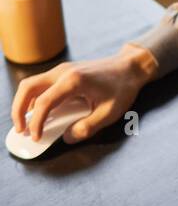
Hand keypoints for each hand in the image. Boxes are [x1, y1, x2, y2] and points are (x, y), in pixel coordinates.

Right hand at [10, 43, 157, 142]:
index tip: (36, 138)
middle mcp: (63, 72)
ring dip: (24, 103)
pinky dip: (34, 98)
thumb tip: (67, 138)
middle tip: (20, 130)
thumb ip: (88, 127)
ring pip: (32, 83)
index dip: (36, 123)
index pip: (44, 102)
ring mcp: (62, 69)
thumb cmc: (123, 88)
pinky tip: (40, 112)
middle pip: (28, 87)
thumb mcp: (110, 113)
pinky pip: (41, 83)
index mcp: (73, 81)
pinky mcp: (64, 71)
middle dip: (18, 110)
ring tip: (27, 123)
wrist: (131, 67)